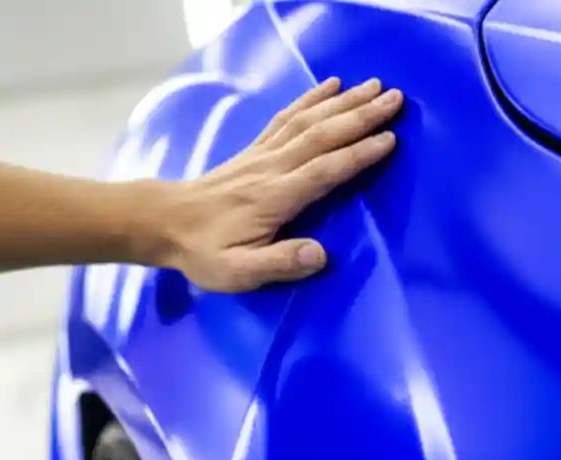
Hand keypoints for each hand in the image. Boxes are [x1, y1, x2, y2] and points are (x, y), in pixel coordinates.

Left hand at [146, 77, 402, 291]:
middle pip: (322, 135)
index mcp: (275, 198)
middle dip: (361, 116)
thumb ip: (280, 263)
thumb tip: (320, 254)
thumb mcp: (238, 272)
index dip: (357, 155)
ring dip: (344, 102)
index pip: (324, 171)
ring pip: (309, 121)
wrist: (164, 222)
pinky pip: (288, 117)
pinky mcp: (256, 149)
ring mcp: (263, 154)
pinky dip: (311, 99)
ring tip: (375, 86)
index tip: (389, 139)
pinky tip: (330, 86)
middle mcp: (272, 168)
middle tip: (396, 99)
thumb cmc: (204, 252)